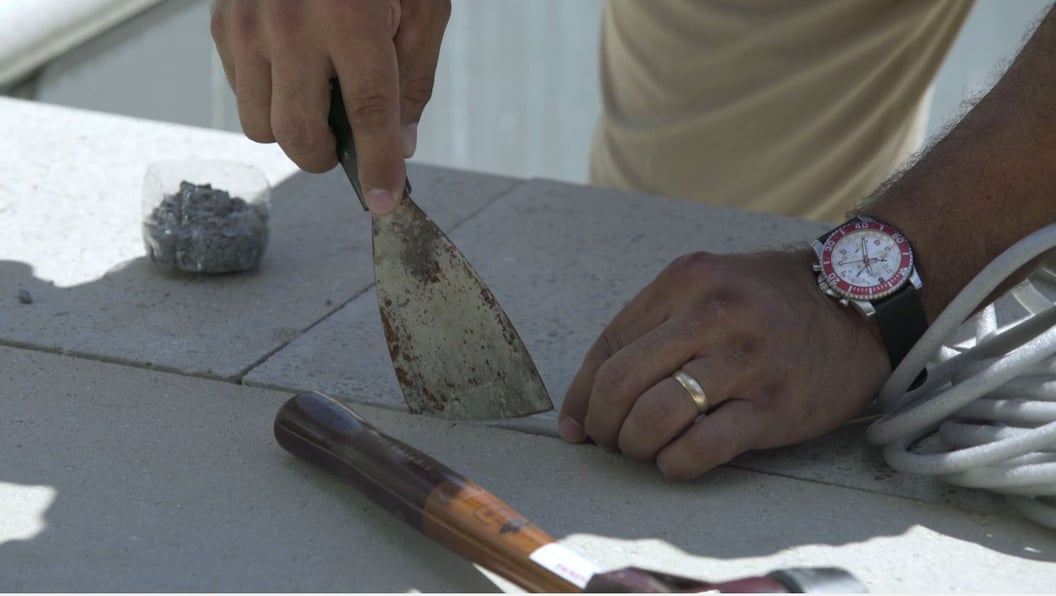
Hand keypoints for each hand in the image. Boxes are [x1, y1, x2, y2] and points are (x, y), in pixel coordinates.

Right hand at [211, 0, 450, 213]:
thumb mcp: (422, 8)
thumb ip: (412, 80)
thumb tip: (400, 146)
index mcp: (350, 20)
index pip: (367, 115)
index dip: (378, 166)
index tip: (387, 201)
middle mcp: (291, 25)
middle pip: (298, 137)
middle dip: (326, 156)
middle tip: (349, 142)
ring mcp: (248, 24)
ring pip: (261, 125)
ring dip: (294, 126)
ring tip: (320, 91)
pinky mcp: (222, 23)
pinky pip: (242, 93)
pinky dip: (271, 94)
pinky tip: (295, 63)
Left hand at [558, 250, 889, 478]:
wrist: (861, 309)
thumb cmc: (770, 303)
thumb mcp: (708, 288)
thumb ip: (648, 331)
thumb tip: (582, 408)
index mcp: (686, 280)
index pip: (609, 344)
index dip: (581, 393)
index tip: (579, 422)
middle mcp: (712, 314)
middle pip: (621, 383)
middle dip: (603, 424)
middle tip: (611, 440)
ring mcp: (745, 361)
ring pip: (653, 417)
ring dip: (635, 445)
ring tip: (644, 449)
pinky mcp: (773, 406)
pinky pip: (700, 448)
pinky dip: (675, 463)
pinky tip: (678, 460)